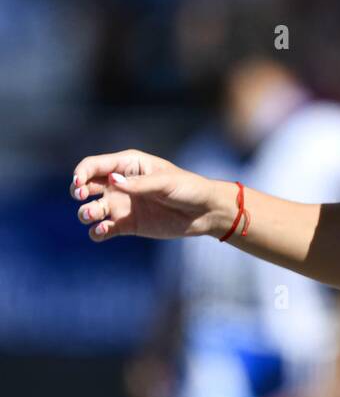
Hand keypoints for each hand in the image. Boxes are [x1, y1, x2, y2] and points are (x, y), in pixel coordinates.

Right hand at [70, 149, 233, 241]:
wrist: (204, 212)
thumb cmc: (187, 188)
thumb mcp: (165, 182)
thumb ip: (138, 183)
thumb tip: (112, 181)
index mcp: (128, 165)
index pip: (94, 165)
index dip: (81, 173)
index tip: (79, 185)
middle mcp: (120, 184)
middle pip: (86, 185)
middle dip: (78, 191)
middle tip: (81, 196)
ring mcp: (121, 205)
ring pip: (91, 209)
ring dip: (86, 213)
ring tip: (94, 215)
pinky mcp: (126, 225)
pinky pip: (103, 230)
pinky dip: (97, 232)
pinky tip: (103, 231)